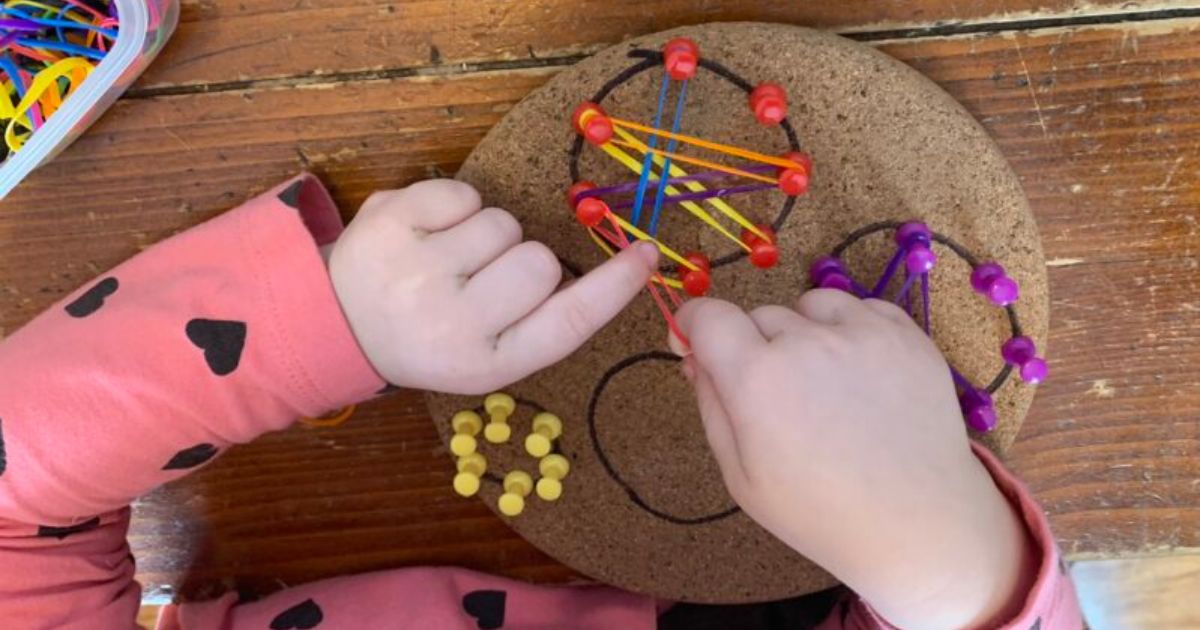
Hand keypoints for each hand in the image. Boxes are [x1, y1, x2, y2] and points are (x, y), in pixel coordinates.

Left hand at [330, 179, 658, 393]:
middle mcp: (450, 325)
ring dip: (486, 232)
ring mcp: (414, 273)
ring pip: (502, 222)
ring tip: (449, 258)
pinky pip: (462, 192)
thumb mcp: (489, 354)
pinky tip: (427, 234)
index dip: (613, 288)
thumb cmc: (433, 337)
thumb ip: (547, 320)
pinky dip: (453, 206)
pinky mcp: (388, 224)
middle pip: (540, 262)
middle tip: (485, 278)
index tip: (646, 254)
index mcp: (484, 365)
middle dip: (523, 261)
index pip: (566, 324)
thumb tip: (625, 264)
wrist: (339, 324)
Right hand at [673, 291, 1033, 628]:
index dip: (693, 324)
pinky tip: (858, 374)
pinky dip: (850, 330)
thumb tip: (694, 355)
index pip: (708, 316)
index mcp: (757, 378)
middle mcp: (808, 341)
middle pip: (758, 316)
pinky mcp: (906, 335)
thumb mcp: (741, 476)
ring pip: (810, 305)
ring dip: (803, 331)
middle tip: (777, 397)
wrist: (918, 525)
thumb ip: (711, 406)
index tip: (695, 340)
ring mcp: (863, 332)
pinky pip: (860, 308)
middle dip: (753, 347)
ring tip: (822, 380)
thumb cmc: (819, 512)